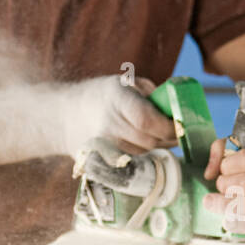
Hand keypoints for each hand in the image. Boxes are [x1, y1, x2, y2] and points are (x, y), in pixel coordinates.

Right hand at [60, 75, 176, 156]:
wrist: (63, 116)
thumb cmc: (102, 96)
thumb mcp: (126, 83)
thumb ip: (152, 94)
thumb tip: (177, 111)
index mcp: (116, 99)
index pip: (147, 120)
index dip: (168, 126)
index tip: (180, 125)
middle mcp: (108, 124)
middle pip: (149, 140)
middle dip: (168, 138)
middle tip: (176, 131)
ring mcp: (103, 146)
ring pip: (144, 153)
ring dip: (157, 146)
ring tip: (156, 134)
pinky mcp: (102, 161)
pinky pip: (134, 162)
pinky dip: (144, 155)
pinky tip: (142, 144)